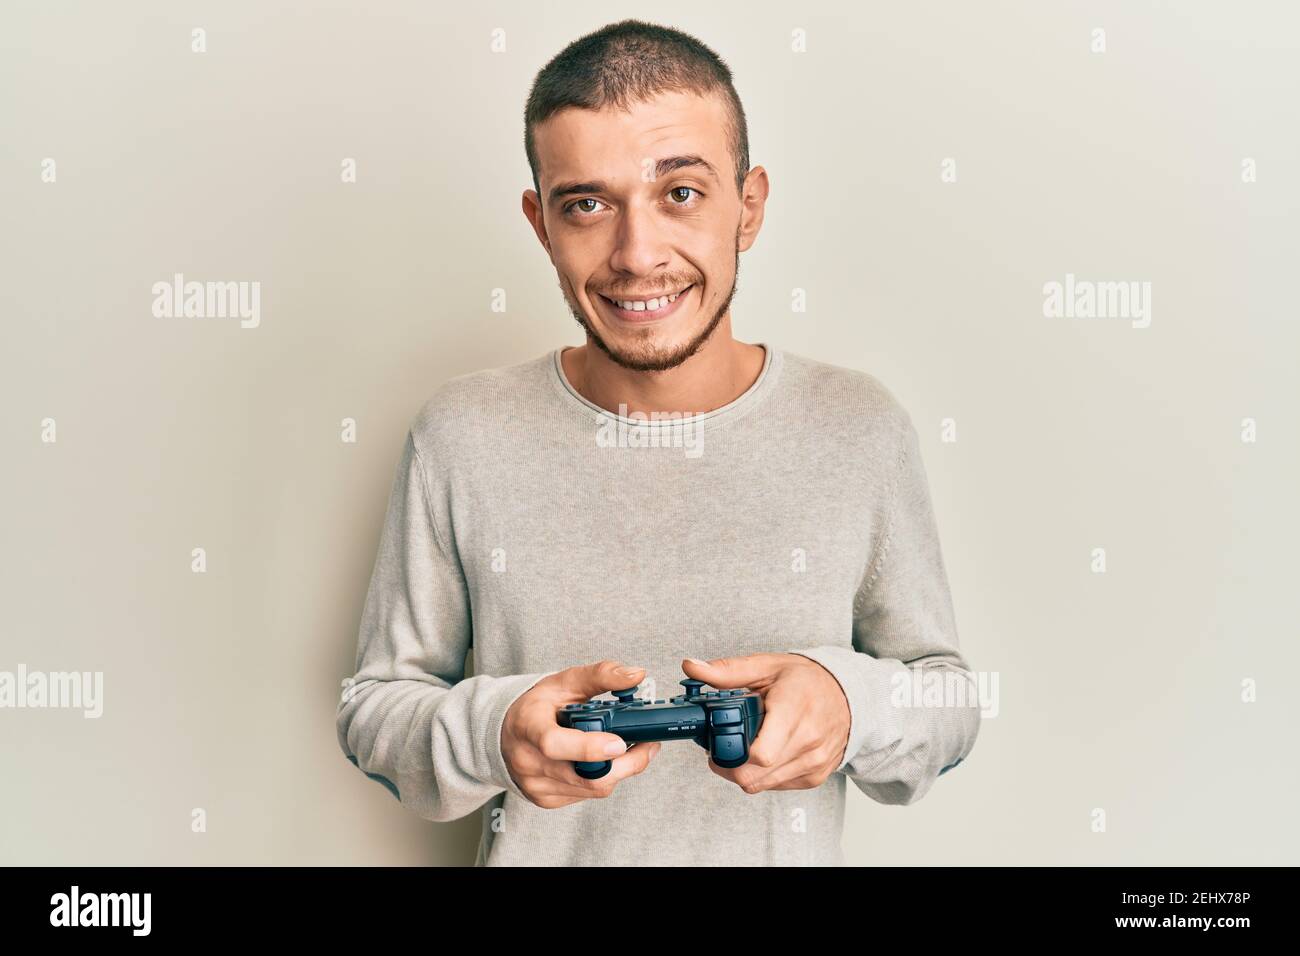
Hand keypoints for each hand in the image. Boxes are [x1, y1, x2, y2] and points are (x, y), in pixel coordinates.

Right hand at [502, 660, 661, 808]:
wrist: (506, 734)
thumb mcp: (564, 681)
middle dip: (625, 762)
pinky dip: (603, 777)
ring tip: (633, 747)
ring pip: (592, 788)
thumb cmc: (537, 706)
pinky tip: (607, 761)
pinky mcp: (546, 800)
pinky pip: (587, 794)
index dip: (589, 748)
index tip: (619, 742)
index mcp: (528, 726)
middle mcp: (528, 761)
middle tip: (649, 743)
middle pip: (584, 775)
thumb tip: (636, 675)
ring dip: (620, 769)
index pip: (554, 744)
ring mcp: (536, 785)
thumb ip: (601, 675)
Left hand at [682, 653, 850, 793]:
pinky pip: (776, 786)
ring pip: (762, 784)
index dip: (731, 752)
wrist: (849, 695)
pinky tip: (765, 752)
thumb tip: (691, 667)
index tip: (717, 741)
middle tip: (722, 747)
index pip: (760, 753)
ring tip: (744, 747)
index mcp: (794, 710)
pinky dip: (764, 774)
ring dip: (745, 771)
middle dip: (730, 765)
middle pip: (754, 775)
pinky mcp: (816, 776)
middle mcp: (808, 740)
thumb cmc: (806, 680)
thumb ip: (727, 671)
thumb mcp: (766, 666)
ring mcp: (814, 761)